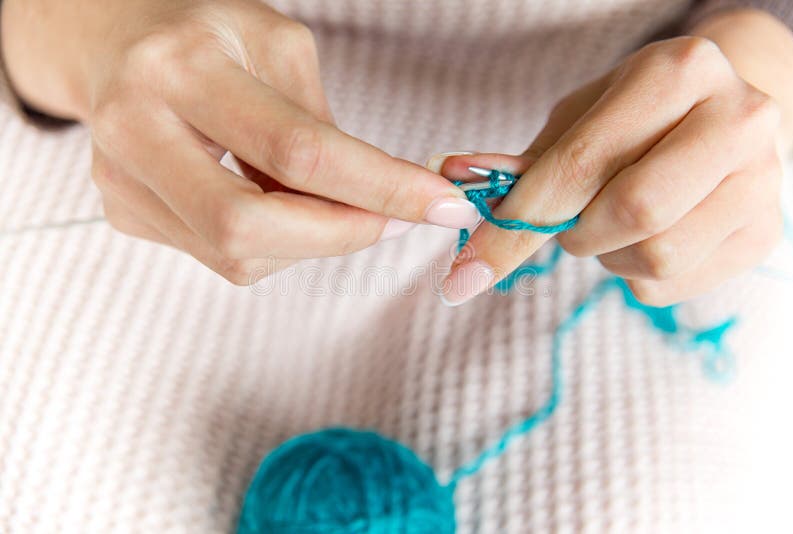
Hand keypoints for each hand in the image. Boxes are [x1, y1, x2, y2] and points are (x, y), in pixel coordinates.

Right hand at [2, 0, 478, 283]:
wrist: (111, 44)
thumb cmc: (207, 36)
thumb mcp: (277, 47)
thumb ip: (321, 126)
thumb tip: (375, 204)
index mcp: (184, 68)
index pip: (298, 150)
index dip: (381, 188)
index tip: (442, 206)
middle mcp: (138, 128)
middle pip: (250, 226)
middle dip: (340, 235)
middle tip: (392, 222)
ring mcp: (122, 181)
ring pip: (239, 255)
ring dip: (310, 241)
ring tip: (331, 201)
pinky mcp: (125, 214)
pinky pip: (223, 257)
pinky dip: (274, 243)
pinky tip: (279, 205)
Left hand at [438, 28, 792, 305]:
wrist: (719, 117)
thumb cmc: (635, 118)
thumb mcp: (579, 120)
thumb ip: (524, 163)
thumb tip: (456, 186)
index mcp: (678, 73)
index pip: (582, 164)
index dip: (516, 223)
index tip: (464, 273)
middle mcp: (735, 120)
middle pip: (632, 211)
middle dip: (575, 234)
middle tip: (566, 225)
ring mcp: (760, 181)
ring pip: (655, 257)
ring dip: (607, 255)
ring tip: (611, 224)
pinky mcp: (763, 236)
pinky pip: (671, 285)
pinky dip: (633, 275)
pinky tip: (643, 238)